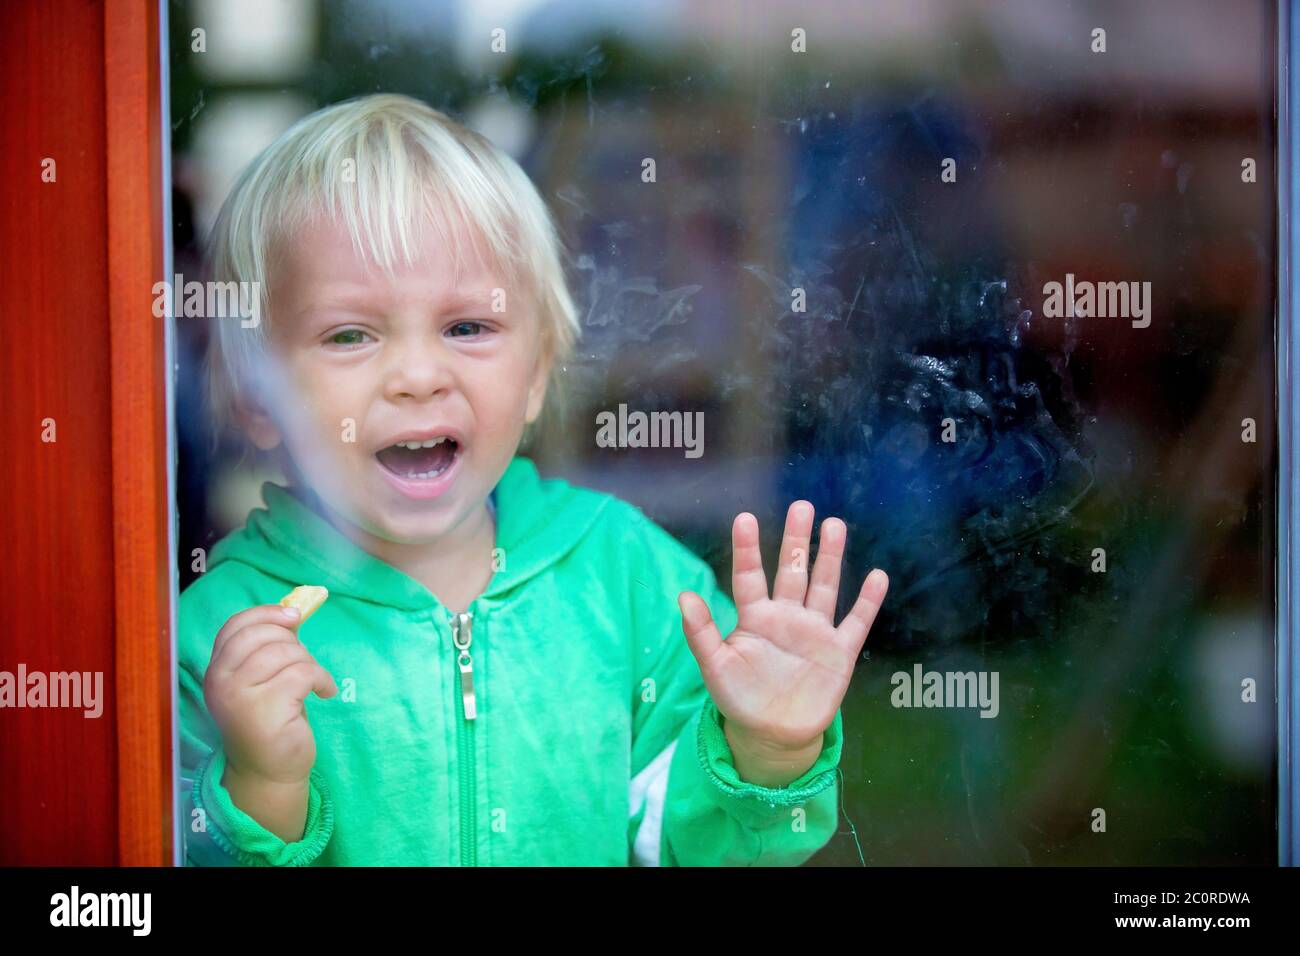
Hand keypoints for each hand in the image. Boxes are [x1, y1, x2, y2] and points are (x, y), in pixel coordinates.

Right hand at [203, 604, 337, 838]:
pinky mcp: (266, 711)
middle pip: (261, 634)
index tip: (294, 616)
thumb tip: (293, 611)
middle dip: (292, 640)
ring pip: (285, 652)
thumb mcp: (261, 681)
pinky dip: (322, 679)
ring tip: (315, 681)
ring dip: (309, 662)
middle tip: (304, 660)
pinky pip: (303, 673)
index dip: (266, 613)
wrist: (267, 772)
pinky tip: (324, 693)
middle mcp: (220, 681)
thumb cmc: (269, 721)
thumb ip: (267, 650)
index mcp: (216, 670)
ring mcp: (240, 697)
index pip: (235, 626)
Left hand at [678, 502, 887, 770]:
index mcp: (754, 618)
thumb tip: (683, 595)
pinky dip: (867, 601)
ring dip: (830, 558)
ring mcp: (814, 632)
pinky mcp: (839, 652)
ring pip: (824, 587)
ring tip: (834, 525)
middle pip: (792, 571)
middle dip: (797, 540)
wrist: (772, 735)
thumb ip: (701, 632)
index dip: (747, 549)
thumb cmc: (739, 697)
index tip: (745, 518)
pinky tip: (878, 575)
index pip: (749, 576)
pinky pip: (856, 622)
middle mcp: (786, 617)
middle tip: (802, 506)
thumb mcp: (715, 666)